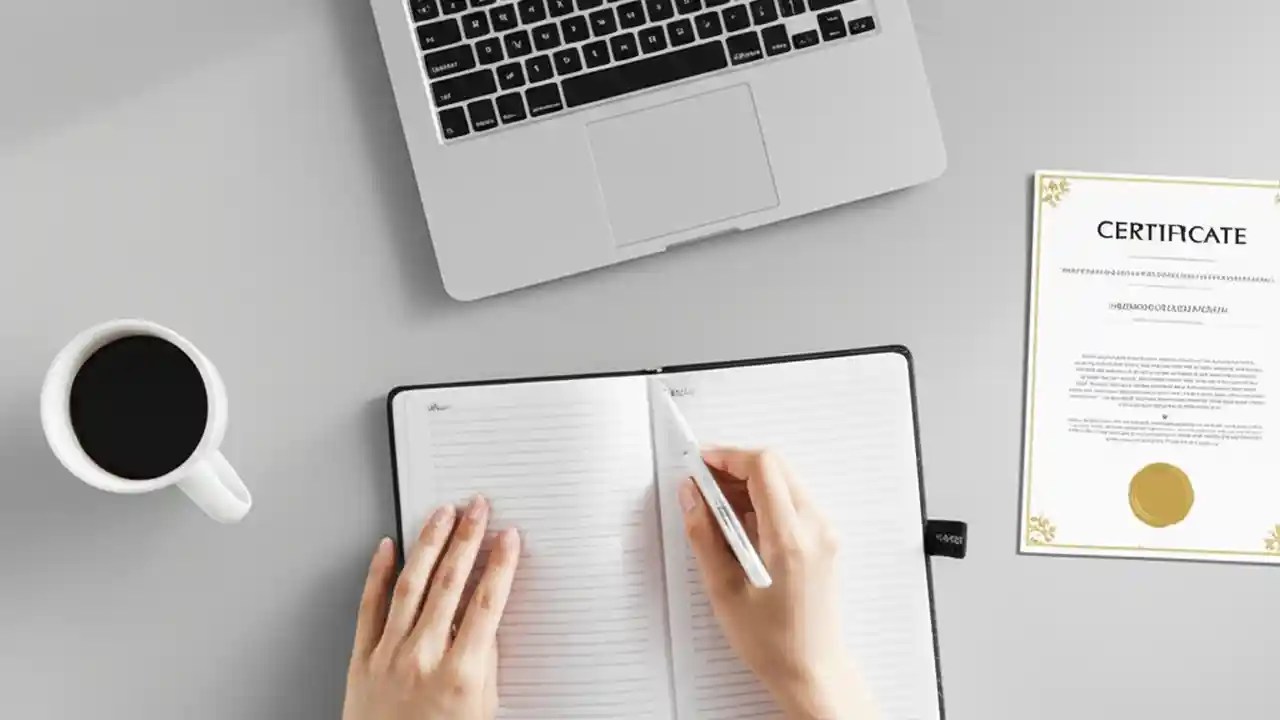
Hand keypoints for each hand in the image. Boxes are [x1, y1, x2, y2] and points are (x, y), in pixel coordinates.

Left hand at [343, 496, 520, 719]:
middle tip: (477, 508)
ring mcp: (389, 654)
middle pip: (450, 582)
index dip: (500, 565)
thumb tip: (484, 619)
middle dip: (467, 537)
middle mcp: (422, 657)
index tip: (509, 539)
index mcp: (460, 672)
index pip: (486, 602)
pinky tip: (386, 547)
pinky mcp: (362, 658)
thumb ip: (484, 660)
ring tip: (440, 515)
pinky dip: (376, 573)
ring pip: (410, 583)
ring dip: (429, 542)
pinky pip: (368, 606)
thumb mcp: (482, 708)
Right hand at [679, 449, 877, 719]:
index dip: (728, 456)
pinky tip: (740, 523)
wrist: (811, 669)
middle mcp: (814, 528)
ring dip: (749, 483)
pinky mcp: (824, 539)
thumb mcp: (723, 589)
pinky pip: (793, 500)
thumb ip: (703, 534)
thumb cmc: (771, 641)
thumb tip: (690, 494)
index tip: (701, 463)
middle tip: (703, 484)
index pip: (763, 467)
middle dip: (735, 467)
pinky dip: (764, 499)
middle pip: (775, 467)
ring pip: (784, 480)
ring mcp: (824, 532)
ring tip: (717, 507)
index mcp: (789, 539)